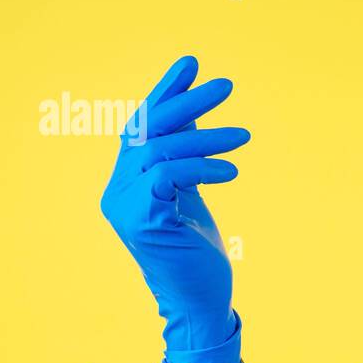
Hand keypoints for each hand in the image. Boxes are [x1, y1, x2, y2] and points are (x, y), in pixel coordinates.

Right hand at [100, 55, 249, 362]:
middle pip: (148, 129)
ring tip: (245, 136)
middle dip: (187, 101)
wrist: (199, 300)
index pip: (142, 124)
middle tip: (226, 85)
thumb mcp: (190, 192)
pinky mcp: (142, 220)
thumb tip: (195, 109)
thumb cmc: (195, 248)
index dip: (165, 91)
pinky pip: (168, 176)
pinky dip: (202, 167)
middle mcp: (116, 189)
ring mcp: (124, 205)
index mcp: (126, 180)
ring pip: (161, 150)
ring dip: (207, 137)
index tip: (192, 63)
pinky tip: (231, 171)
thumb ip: (185, 154)